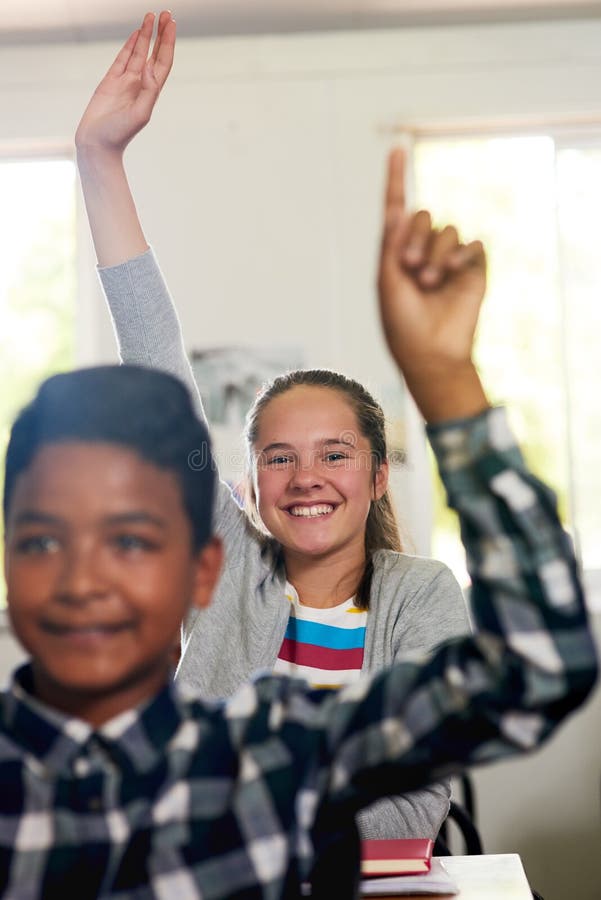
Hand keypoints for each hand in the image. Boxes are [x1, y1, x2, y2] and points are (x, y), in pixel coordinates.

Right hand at [75, 11, 174, 155]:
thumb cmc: (119, 134)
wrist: (98, 144)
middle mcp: (140, 84)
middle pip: (154, 53)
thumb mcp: (140, 114)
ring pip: (138, 52)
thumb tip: (149, 66)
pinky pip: (122, 59)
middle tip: (166, 14)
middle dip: (161, 34)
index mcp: (151, 92)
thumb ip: (149, 90)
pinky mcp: (110, 82)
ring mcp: (125, 82)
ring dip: (145, 35)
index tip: (171, 24)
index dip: (168, 43)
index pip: (163, 61)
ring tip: (151, 16)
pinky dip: (130, 45)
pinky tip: (136, 34)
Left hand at [377, 148, 488, 420]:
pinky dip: (461, 255)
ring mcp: (449, 260)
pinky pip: (472, 244)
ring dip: (436, 253)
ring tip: (430, 282)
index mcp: (396, 253)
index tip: (396, 148)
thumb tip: (399, 211)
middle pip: (423, 215)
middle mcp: (423, 251)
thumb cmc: (402, 324)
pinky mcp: (473, 270)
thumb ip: (391, 245)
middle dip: (416, 236)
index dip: (397, 179)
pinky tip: (454, 273)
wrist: (431, 354)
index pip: (397, 209)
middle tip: (410, 266)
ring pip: (447, 230)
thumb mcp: (386, 281)